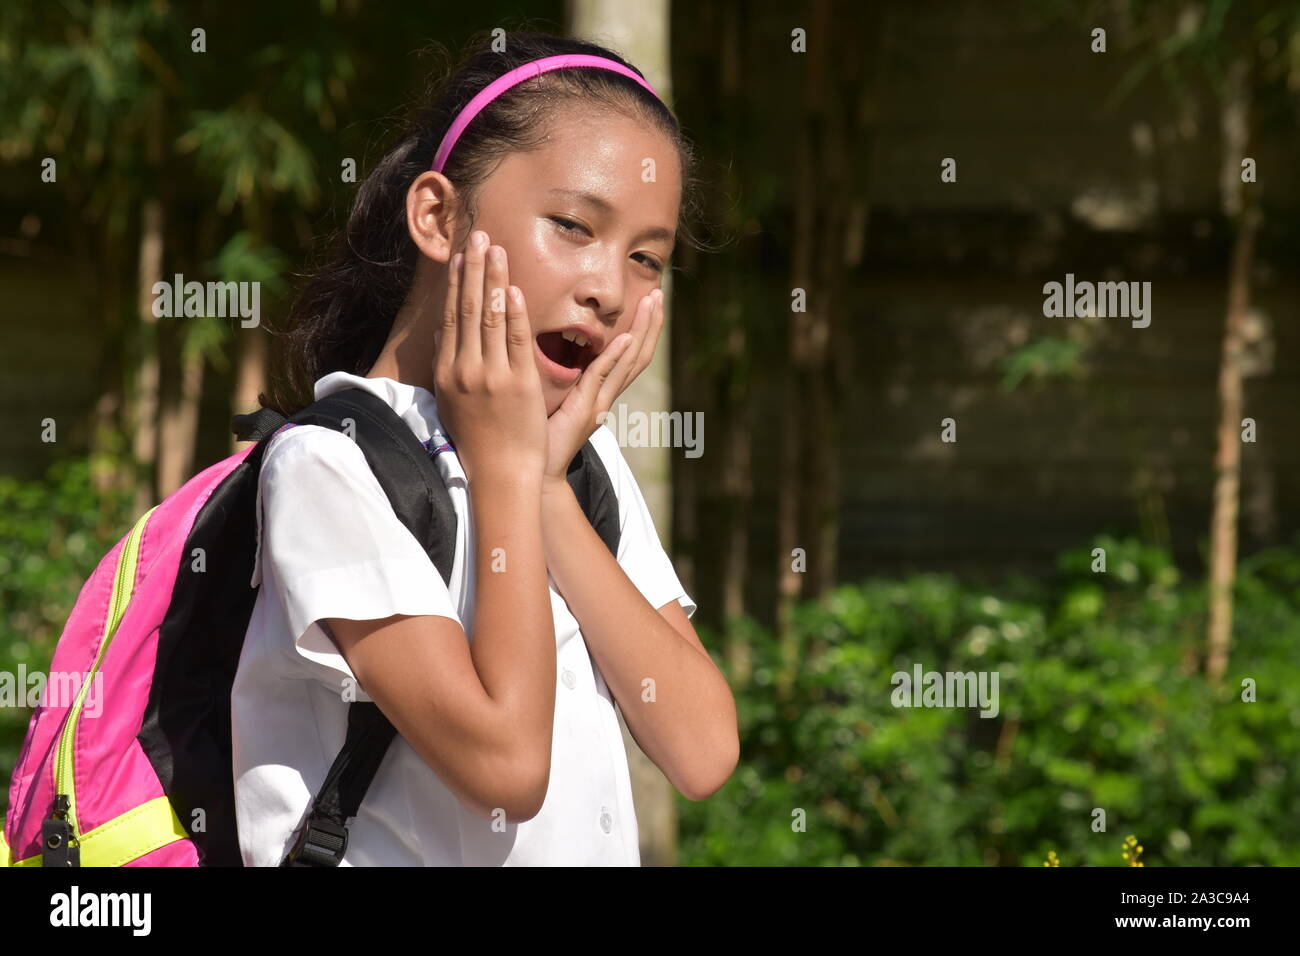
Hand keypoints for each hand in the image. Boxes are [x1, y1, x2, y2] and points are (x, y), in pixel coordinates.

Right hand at [433, 231, 547, 485]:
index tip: (460, 256)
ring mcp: (491, 376)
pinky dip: (513, 312)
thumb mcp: (453, 402)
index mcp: (448, 372)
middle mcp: (465, 370)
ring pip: (490, 317)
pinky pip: (515, 340)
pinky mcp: (518, 384)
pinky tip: (514, 288)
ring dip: (493, 279)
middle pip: (467, 308)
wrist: (499, 473)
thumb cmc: (478, 441)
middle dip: (473, 269)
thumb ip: (450, 366)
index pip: (451, 317)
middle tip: (478, 236)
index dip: (456, 283)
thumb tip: (445, 332)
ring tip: (497, 249)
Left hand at [543, 288, 663, 484]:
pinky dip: (616, 358)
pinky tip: (626, 338)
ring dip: (642, 331)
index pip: (628, 354)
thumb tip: (550, 346)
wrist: (536, 472)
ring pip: (629, 362)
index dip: (640, 328)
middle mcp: (606, 396)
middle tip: (660, 293)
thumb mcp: (551, 397)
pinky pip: (603, 378)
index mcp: (599, 392)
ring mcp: (599, 403)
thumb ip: (559, 375)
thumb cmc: (537, 435)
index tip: (648, 300)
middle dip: (650, 323)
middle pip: (638, 354)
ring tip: (652, 303)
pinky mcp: (586, 410)